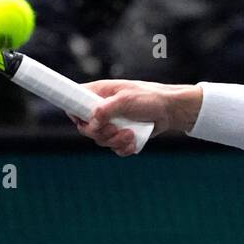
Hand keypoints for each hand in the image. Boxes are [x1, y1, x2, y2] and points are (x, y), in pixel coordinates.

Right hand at [68, 80, 199, 156]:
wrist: (169, 111)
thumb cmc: (149, 98)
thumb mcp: (127, 99)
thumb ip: (107, 109)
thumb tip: (92, 121)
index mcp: (98, 94)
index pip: (74, 103)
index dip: (74, 114)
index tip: (85, 121)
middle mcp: (101, 109)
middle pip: (85, 128)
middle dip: (100, 133)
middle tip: (114, 130)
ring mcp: (110, 123)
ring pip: (100, 140)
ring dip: (115, 141)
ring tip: (130, 134)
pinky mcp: (120, 135)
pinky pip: (114, 148)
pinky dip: (123, 148)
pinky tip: (133, 142)